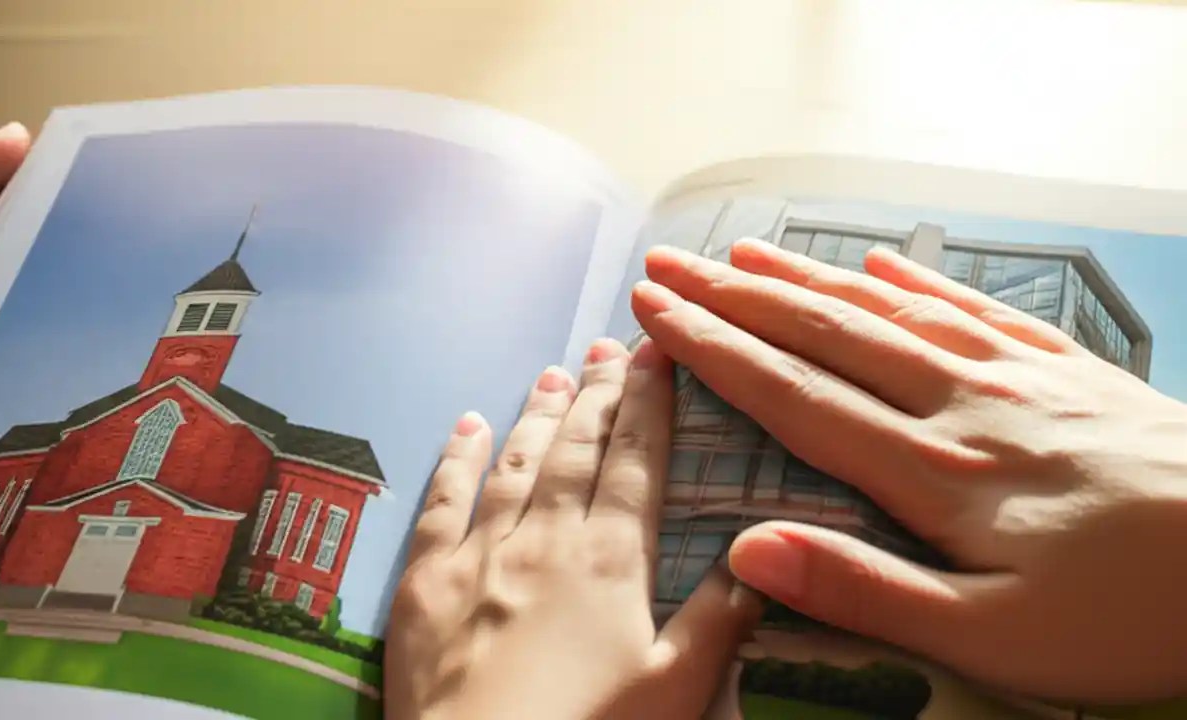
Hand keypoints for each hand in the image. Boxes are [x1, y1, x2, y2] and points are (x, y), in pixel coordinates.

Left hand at [384, 339, 761, 719]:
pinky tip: (466, 425)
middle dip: (598, 395)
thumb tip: (760, 557)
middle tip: (609, 347)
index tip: (656, 355)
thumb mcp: (676, 691)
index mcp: (610, 560)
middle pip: (577, 450)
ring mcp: (479, 553)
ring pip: (515, 463)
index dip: (649, 403)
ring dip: (536, 414)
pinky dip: (456, 459)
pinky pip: (442, 502)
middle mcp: (545, 538)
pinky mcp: (425, 579)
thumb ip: (718, 620)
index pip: (636, 463)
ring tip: (553, 373)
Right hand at [631, 240, 1186, 704]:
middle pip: (828, 335)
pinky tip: (879, 262)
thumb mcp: (994, 637)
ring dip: (807, 279)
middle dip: (738, 298)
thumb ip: (868, 592)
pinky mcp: (1069, 372)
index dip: (717, 350)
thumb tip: (749, 552)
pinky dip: (915, 282)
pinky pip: (975, 309)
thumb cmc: (1132, 612)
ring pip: (890, 311)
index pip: (796, 395)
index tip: (655, 312)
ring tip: (745, 253)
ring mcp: (1018, 378)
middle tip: (668, 264)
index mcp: (935, 470)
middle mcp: (963, 403)